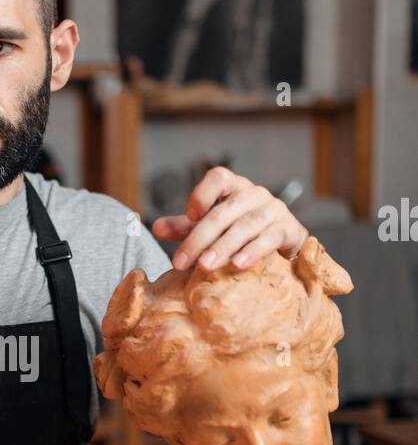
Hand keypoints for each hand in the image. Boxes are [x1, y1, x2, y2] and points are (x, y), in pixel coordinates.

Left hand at [153, 165, 308, 270]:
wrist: (283, 245)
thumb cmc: (240, 233)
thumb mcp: (211, 228)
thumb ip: (186, 227)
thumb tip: (156, 228)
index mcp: (234, 187)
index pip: (218, 177)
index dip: (202, 194)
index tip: (189, 216)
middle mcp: (254, 194)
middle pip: (224, 211)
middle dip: (199, 238)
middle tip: (181, 262)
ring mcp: (274, 210)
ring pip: (246, 225)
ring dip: (223, 247)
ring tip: (205, 266)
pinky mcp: (288, 229)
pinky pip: (269, 238)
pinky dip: (253, 251)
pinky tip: (237, 265)